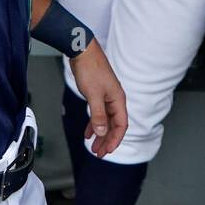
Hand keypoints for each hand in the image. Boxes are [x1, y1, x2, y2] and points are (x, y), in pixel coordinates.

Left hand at [67, 40, 127, 157]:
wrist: (82, 52)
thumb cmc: (90, 69)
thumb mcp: (93, 94)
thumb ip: (98, 114)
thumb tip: (101, 132)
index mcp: (118, 99)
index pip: (121, 125)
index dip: (115, 139)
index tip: (107, 150)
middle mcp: (114, 99)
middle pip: (114, 125)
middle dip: (107, 140)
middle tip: (99, 153)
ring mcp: (106, 97)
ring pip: (106, 121)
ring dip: (100, 134)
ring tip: (93, 147)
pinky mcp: (98, 94)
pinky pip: (98, 114)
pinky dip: (94, 124)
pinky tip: (88, 132)